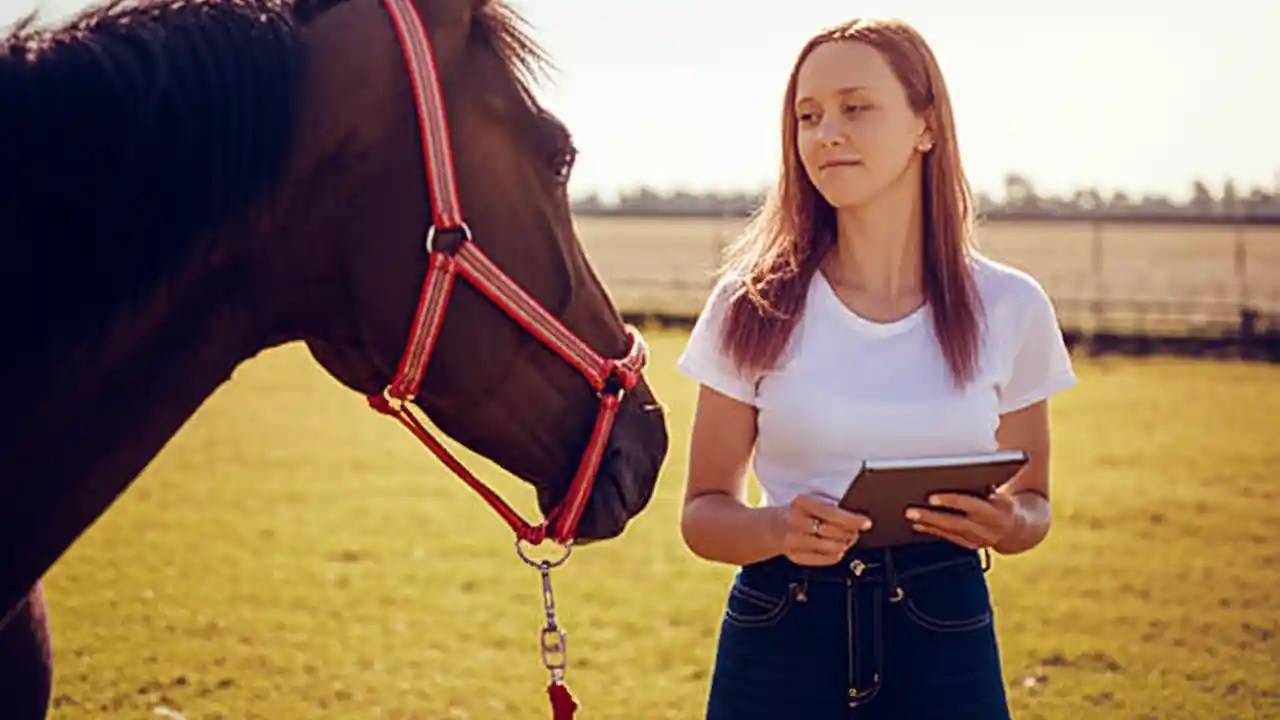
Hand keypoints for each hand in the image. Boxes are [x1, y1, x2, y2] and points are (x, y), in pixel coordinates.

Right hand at [772, 494, 872, 565]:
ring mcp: (794, 540)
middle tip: (855, 533)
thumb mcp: (809, 503)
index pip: (832, 513)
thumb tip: (856, 520)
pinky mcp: (794, 556)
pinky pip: (822, 559)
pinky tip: (837, 550)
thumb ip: (829, 508)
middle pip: (832, 531)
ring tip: (847, 541)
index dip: (852, 519)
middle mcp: (796, 521)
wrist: (770, 527)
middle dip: (849, 533)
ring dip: (843, 545)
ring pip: (829, 546)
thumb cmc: (796, 513)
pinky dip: (835, 555)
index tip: (866, 523)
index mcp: (801, 503)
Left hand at [905, 491, 1022, 549]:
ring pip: (949, 532)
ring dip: (927, 524)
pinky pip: (949, 538)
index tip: (931, 497)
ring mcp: (979, 540)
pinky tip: (918, 525)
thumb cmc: (1004, 501)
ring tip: (910, 516)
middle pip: (954, 522)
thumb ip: (983, 483)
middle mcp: (988, 528)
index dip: (950, 501)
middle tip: (910, 510)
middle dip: (931, 516)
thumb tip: (959, 471)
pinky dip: (933, 531)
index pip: (970, 504)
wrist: (1019, 527)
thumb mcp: (1001, 490)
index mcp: (998, 510)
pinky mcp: (972, 545)